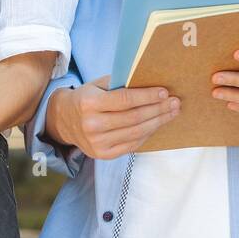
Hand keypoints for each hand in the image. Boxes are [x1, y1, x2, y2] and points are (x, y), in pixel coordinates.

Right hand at [48, 75, 178, 159]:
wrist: (63, 120)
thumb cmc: (86, 98)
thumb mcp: (97, 85)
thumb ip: (119, 84)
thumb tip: (149, 82)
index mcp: (89, 103)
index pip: (125, 100)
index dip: (147, 96)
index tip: (164, 92)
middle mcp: (92, 125)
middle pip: (134, 118)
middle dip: (158, 109)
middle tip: (175, 102)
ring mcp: (97, 143)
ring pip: (136, 133)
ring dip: (157, 122)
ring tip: (171, 113)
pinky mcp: (103, 154)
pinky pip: (132, 145)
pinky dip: (147, 134)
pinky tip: (157, 125)